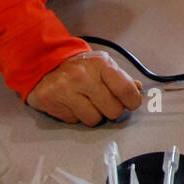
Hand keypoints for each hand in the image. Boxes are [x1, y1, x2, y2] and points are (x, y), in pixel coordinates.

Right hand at [26, 49, 142, 125]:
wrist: (46, 62)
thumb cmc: (80, 66)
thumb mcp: (103, 64)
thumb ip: (122, 78)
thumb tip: (138, 88)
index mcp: (100, 65)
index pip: (126, 90)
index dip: (133, 101)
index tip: (131, 103)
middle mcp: (83, 77)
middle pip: (113, 110)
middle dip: (112, 109)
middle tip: (104, 102)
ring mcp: (65, 90)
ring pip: (94, 120)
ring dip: (93, 114)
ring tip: (86, 101)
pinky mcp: (50, 101)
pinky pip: (74, 121)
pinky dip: (76, 115)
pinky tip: (72, 103)